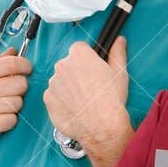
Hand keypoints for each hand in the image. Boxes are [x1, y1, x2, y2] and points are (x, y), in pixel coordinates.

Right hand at [0, 49, 31, 139]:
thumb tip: (14, 51)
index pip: (11, 64)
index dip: (25, 65)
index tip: (27, 69)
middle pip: (20, 84)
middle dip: (20, 88)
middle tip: (12, 91)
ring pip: (18, 103)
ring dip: (14, 106)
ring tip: (2, 106)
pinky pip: (12, 120)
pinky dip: (8, 121)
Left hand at [42, 36, 129, 150]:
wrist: (101, 125)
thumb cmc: (111, 99)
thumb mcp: (119, 72)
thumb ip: (117, 52)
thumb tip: (119, 40)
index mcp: (79, 54)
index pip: (79, 48)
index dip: (88, 59)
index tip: (93, 69)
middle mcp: (62, 65)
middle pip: (68, 64)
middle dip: (76, 73)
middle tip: (90, 87)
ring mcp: (53, 82)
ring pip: (60, 81)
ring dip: (68, 87)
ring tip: (83, 101)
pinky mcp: (48, 99)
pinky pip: (54, 96)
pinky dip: (61, 101)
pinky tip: (75, 108)